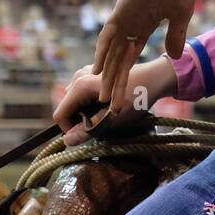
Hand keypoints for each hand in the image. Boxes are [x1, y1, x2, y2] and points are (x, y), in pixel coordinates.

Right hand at [54, 59, 177, 145]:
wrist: (153, 78)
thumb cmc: (135, 98)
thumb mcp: (112, 118)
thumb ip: (88, 130)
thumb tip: (67, 142)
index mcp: (80, 86)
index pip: (60, 114)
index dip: (69, 129)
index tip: (87, 135)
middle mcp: (78, 76)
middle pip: (66, 107)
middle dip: (78, 120)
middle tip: (100, 125)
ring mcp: (84, 72)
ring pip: (74, 101)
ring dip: (84, 113)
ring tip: (105, 115)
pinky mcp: (92, 73)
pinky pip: (82, 94)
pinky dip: (90, 103)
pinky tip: (106, 105)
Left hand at [92, 0, 194, 113]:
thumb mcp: (180, 18)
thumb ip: (175, 36)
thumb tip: (174, 56)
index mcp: (142, 28)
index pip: (130, 59)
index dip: (126, 80)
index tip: (124, 99)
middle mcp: (129, 26)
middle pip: (119, 61)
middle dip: (114, 84)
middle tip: (109, 107)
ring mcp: (123, 19)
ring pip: (112, 53)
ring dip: (106, 74)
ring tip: (101, 96)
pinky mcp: (120, 12)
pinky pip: (108, 35)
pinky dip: (102, 52)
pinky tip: (97, 69)